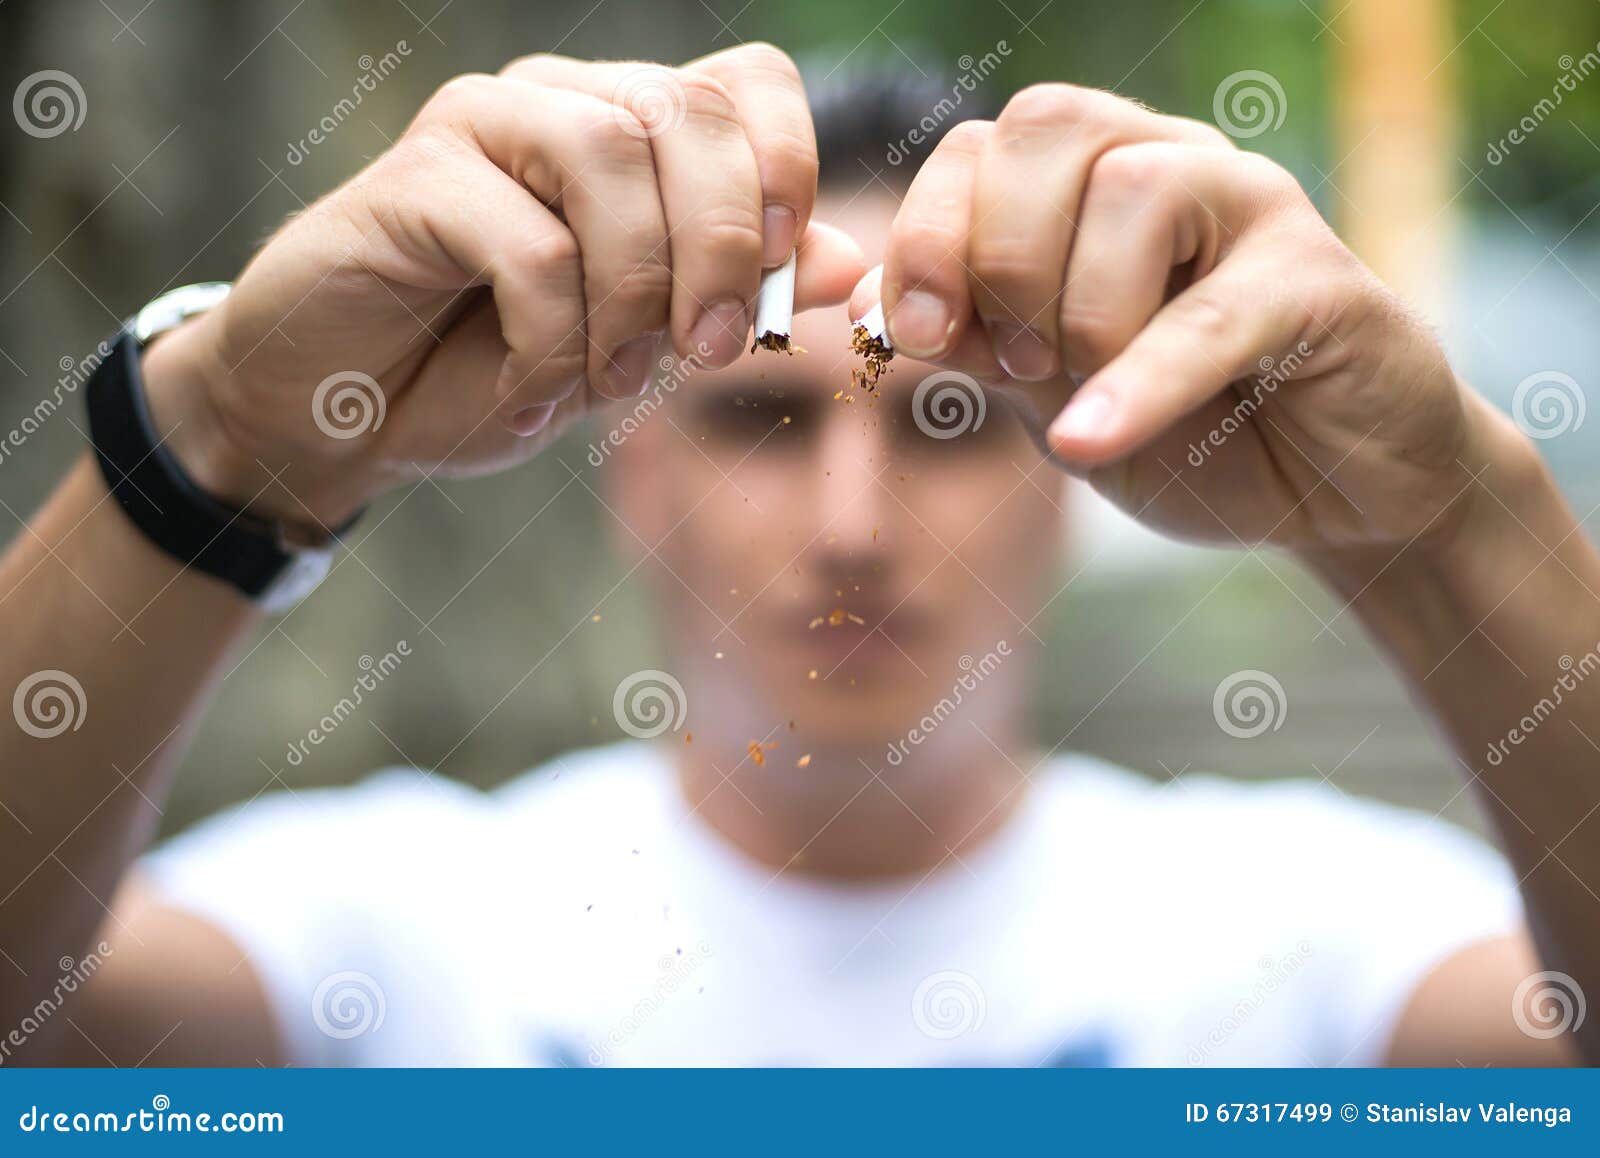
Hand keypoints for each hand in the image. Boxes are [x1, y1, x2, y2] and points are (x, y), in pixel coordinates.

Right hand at [146, 45, 863, 529]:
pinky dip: (552, 332)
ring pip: (610, 161)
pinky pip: (529, 242)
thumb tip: (844, 260)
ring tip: (611, 377)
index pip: (746, 85)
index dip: (786, 168)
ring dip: (634, 293)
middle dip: (722, 247)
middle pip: (689, 114)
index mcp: (630, 126)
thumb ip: (731, 297)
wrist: (345, 409)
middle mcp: (562, 100)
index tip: (779, 274)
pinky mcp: (412, 175)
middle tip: (709, 351)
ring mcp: (483, 125)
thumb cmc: (492, 365)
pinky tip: (532, 378)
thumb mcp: (638, 345)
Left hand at [857, 83, 1521, 560]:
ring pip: (1131, 192)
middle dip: (995, 258)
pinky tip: (1090, 445)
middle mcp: (1173, 164)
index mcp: (1093, 182)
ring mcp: (1253, 209)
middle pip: (1050, 130)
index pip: (981, 145)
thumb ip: (970, 345)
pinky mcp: (1320, 281)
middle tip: (1010, 365)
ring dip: (1077, 313)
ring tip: (1078, 397)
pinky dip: (1137, 382)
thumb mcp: (1051, 397)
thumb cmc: (1186, 430)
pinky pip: (1212, 315)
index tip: (907, 334)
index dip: (925, 232)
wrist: (1326, 493)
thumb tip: (863, 308)